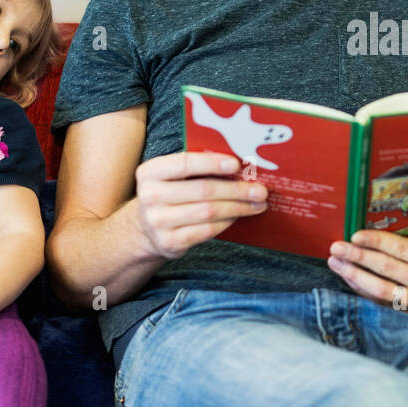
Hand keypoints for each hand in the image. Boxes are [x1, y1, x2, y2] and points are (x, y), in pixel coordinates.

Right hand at [134, 152, 267, 259]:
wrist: (147, 228)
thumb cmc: (170, 193)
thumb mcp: (173, 176)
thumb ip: (197, 167)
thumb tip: (240, 164)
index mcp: (150, 172)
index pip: (184, 163)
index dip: (212, 163)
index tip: (236, 164)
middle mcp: (149, 196)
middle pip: (202, 190)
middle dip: (236, 190)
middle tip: (260, 190)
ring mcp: (158, 222)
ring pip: (208, 212)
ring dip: (238, 207)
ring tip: (257, 204)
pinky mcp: (169, 242)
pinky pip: (206, 230)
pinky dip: (227, 222)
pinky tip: (238, 216)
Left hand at [327, 230, 407, 315]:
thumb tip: (368, 237)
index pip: (402, 250)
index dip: (376, 242)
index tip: (355, 235)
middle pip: (387, 270)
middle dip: (358, 258)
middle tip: (336, 247)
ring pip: (381, 290)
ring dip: (354, 275)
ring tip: (336, 263)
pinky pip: (382, 302)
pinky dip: (363, 290)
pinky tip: (349, 278)